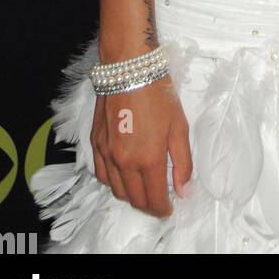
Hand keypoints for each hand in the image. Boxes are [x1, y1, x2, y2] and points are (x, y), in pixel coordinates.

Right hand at [91, 74, 192, 216]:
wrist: (129, 68)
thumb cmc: (158, 94)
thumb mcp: (179, 127)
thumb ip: (182, 162)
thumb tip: (183, 190)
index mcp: (147, 158)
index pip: (153, 199)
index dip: (163, 209)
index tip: (169, 209)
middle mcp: (123, 161)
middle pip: (134, 199)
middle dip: (148, 205)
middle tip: (159, 201)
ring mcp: (105, 154)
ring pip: (116, 190)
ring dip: (131, 195)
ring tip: (143, 188)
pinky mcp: (94, 144)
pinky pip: (101, 175)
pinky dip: (113, 182)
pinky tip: (123, 174)